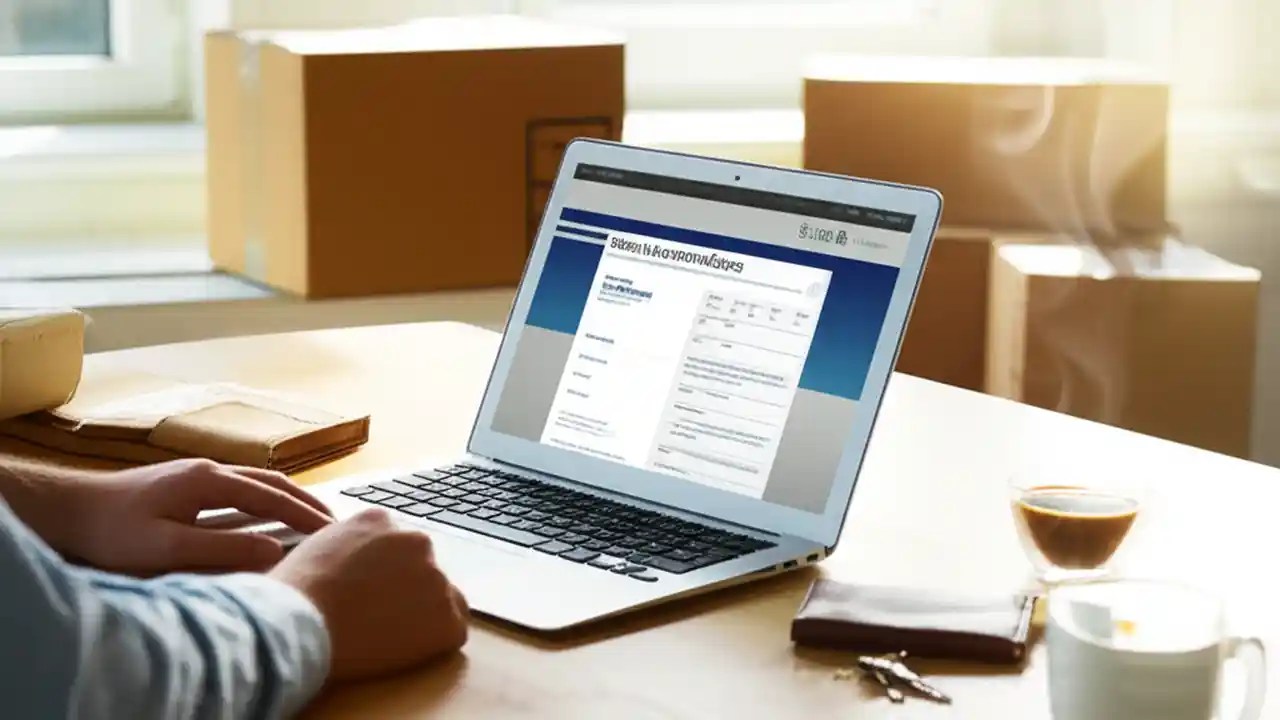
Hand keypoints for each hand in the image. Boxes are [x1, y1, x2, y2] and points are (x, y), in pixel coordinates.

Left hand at [50, 458, 332, 574]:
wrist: (71, 509)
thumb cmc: (114, 532)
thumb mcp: (169, 548)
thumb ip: (224, 549)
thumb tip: (275, 550)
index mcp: (210, 480)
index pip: (272, 497)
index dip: (305, 516)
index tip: (334, 532)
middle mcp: (210, 468)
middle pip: (272, 481)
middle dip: (306, 501)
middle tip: (335, 522)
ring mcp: (198, 472)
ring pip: (258, 480)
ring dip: (288, 497)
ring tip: (312, 516)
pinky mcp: (186, 482)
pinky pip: (241, 485)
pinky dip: (267, 497)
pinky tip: (267, 512)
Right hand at [269, 508, 468, 680]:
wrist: (301, 622)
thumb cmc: (293, 592)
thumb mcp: (316, 545)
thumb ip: (346, 543)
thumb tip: (353, 560)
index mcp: (381, 520)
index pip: (397, 545)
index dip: (385, 573)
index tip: (369, 592)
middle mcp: (416, 541)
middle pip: (422, 568)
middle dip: (407, 590)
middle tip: (377, 617)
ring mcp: (436, 578)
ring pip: (440, 599)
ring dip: (421, 615)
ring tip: (385, 636)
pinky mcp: (447, 616)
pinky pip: (453, 630)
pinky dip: (435, 642)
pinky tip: (403, 650)